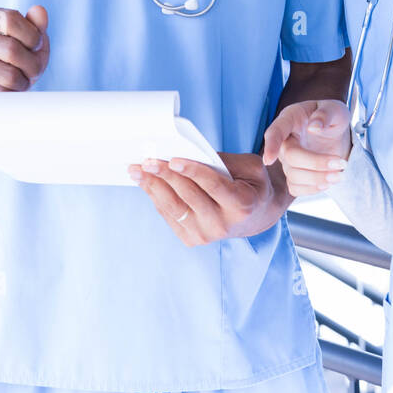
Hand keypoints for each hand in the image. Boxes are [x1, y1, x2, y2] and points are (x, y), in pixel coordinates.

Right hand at [0, 6, 48, 91]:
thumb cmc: (17, 57)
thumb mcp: (31, 38)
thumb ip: (37, 24)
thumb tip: (39, 10)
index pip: (11, 20)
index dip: (32, 36)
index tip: (35, 46)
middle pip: (11, 50)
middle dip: (32, 64)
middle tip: (33, 69)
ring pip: (9, 75)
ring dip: (23, 82)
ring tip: (20, 80)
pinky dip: (11, 94)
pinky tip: (9, 89)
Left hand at [127, 152, 287, 246]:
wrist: (255, 215)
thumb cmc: (251, 183)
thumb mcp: (249, 166)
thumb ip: (221, 161)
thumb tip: (186, 152)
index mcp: (241, 204)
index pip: (212, 185)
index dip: (192, 171)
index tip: (173, 159)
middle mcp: (223, 224)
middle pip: (188, 195)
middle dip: (165, 175)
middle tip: (148, 160)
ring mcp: (206, 235)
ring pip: (174, 207)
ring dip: (153, 187)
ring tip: (138, 171)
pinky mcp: (192, 239)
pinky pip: (169, 215)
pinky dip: (156, 197)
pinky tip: (146, 183)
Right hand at [262, 100, 350, 198]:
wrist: (338, 135)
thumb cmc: (334, 118)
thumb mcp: (336, 110)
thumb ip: (326, 114)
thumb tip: (314, 126)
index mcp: (291, 118)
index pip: (276, 131)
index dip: (271, 145)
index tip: (269, 160)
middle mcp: (285, 140)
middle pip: (290, 157)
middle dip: (316, 163)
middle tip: (341, 163)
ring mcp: (288, 160)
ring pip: (294, 175)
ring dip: (318, 178)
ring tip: (340, 174)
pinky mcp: (294, 174)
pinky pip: (295, 188)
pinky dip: (313, 188)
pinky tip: (328, 181)